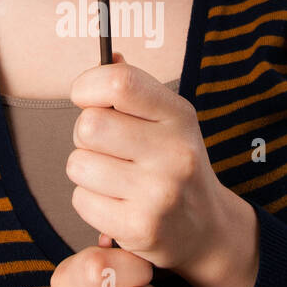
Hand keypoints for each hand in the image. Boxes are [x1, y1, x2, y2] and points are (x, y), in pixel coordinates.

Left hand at [65, 57, 259, 286]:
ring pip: (79, 164)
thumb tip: (110, 57)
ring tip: (114, 178)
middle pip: (89, 126)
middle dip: (85, 136)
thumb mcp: (168, 121)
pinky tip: (116, 204)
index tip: (86, 97)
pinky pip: (81, 200)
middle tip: (105, 147)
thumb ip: (136, 90)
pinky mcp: (140, 227)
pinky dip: (90, 202)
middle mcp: (174, 152)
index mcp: (178, 116)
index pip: (120, 83)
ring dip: (87, 171)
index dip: (88, 86)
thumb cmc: (174, 164)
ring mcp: (159, 192)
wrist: (207, 229)